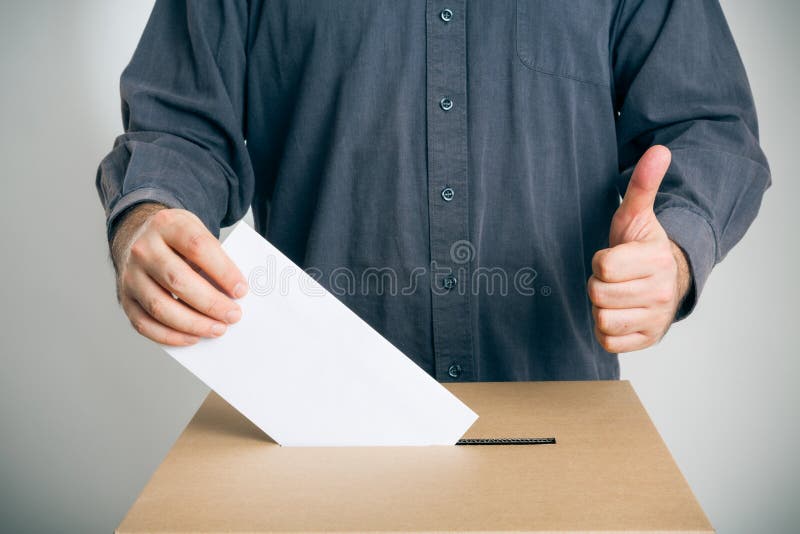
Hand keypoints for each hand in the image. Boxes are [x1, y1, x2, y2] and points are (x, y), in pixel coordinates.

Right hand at [110, 204, 247, 345]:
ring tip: (218, 329)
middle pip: (178, 280)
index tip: (241, 290)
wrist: (139, 236)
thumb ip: (215, 257)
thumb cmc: (178, 240)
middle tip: (234, 315)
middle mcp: (143, 249)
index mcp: (167, 225)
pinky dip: (170, 336)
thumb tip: (236, 293)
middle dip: (210, 302)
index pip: (198, 247)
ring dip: (193, 324)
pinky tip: (193, 338)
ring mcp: (130, 275)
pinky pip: (144, 324)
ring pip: (160, 306)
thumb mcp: (197, 232)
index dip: (222, 270)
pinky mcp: (124, 298)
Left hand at [588, 145, 690, 352]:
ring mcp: (655, 319)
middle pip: (598, 294)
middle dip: (599, 284)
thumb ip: (643, 185)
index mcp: (656, 259)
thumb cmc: (642, 247)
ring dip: (601, 308)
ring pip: (602, 319)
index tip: (613, 258)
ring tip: (616, 295)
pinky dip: (606, 330)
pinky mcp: (647, 340)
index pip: (602, 267)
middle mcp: (660, 292)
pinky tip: (618, 313)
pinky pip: (608, 341)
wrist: (667, 281)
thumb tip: (660, 150)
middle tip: (613, 278)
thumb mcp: (637, 215)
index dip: (600, 262)